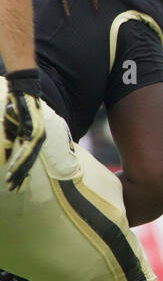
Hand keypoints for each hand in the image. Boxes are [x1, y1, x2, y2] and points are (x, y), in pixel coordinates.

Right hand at [4, 69, 45, 190]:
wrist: (22, 90)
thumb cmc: (15, 108)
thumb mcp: (11, 128)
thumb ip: (10, 142)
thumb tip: (6, 158)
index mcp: (34, 138)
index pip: (28, 160)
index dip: (21, 173)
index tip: (15, 185)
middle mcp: (39, 138)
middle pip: (30, 162)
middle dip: (20, 177)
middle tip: (14, 190)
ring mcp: (38, 135)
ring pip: (29, 158)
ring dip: (19, 172)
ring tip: (12, 183)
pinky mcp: (34, 130)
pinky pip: (27, 148)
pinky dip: (20, 159)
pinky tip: (14, 168)